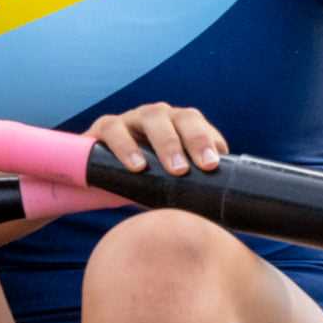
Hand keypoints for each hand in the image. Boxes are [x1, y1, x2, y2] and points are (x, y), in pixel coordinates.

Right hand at [87, 102, 228, 175]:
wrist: (100, 178)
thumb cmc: (146, 179)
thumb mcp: (171, 181)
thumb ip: (194, 186)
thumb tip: (222, 206)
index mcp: (178, 124)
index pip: (198, 123)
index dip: (208, 139)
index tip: (213, 164)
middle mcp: (158, 116)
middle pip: (181, 117)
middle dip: (194, 139)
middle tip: (202, 167)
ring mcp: (131, 118)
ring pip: (151, 118)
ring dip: (166, 142)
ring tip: (174, 170)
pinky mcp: (105, 127)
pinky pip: (115, 129)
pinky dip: (126, 146)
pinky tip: (137, 166)